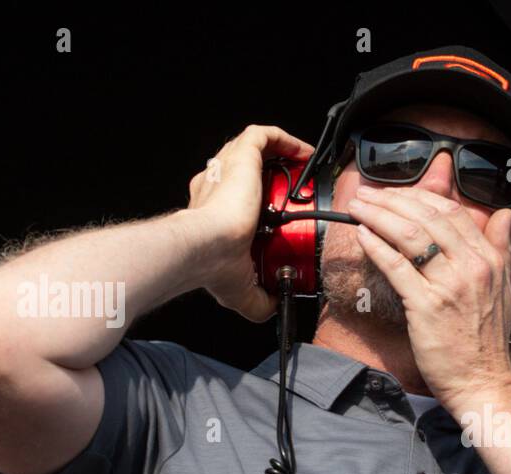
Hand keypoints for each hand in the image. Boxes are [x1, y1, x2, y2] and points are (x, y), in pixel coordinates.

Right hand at [184, 125, 312, 321]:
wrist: (207, 246)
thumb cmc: (213, 264)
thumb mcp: (240, 292)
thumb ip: (259, 300)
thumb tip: (275, 302)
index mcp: (210, 212)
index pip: (235, 199)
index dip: (261, 203)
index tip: (284, 216)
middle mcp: (215, 185)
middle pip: (246, 172)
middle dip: (273, 177)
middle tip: (299, 192)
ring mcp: (225, 168)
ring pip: (253, 149)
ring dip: (280, 154)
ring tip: (303, 167)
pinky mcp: (240, 156)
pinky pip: (263, 135)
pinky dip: (284, 140)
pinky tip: (303, 153)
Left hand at [348, 185, 510, 408]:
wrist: (483, 381)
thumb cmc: (487, 341)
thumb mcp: (504, 286)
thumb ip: (501, 247)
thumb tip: (506, 215)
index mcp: (489, 259)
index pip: (452, 213)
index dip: (421, 197)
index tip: (398, 193)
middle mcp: (471, 267)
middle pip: (427, 217)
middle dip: (393, 199)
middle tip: (369, 193)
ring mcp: (449, 285)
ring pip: (409, 234)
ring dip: (378, 215)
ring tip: (358, 208)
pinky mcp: (426, 305)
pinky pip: (397, 266)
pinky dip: (377, 246)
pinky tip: (362, 235)